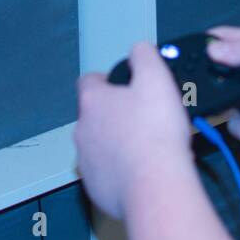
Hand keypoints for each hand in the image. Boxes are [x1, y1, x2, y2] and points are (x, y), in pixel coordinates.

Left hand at [75, 42, 197, 220]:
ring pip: (98, 145)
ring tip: (146, 147)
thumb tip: (138, 50)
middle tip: (144, 118)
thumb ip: (145, 56)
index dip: (108, 81)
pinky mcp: (95, 189)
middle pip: (94, 115)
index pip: (89, 81)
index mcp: (93, 101)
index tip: (127, 87)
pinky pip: (106, 173)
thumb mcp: (157, 79)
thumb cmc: (156, 129)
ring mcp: (86, 162)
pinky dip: (120, 171)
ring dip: (116, 143)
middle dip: (115, 115)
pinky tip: (142, 172)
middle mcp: (81, 130)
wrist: (155, 186)